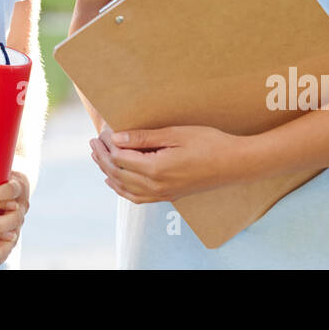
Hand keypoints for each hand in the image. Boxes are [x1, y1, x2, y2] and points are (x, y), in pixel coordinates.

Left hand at [90, 123, 247, 203]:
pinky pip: (137, 197)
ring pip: (125, 188)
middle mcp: (156, 186)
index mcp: (156, 169)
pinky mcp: (169, 196)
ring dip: (108, 173)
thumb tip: (117, 138)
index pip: (120, 159)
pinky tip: (115, 181)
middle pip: (118, 174)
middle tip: (93, 142)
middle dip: (102, 158)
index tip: (101, 132)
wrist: (235, 163)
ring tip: (98, 158)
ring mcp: (163, 194)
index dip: (107, 145)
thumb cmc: (209, 143)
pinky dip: (122, 189)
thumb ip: (145, 137)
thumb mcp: (176, 134)